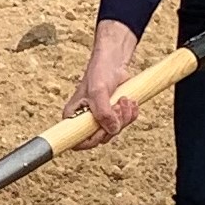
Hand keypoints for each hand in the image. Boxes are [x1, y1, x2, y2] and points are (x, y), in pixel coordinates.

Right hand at [61, 21, 140, 150]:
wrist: (113, 62)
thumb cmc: (99, 72)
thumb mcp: (98, 92)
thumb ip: (103, 113)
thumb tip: (112, 130)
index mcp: (73, 117)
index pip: (78, 142)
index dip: (92, 139)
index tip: (103, 128)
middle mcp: (85, 121)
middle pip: (101, 138)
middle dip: (114, 123)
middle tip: (117, 106)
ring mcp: (100, 119)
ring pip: (114, 131)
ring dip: (124, 117)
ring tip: (125, 100)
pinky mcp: (113, 115)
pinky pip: (124, 124)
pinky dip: (130, 115)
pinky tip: (131, 102)